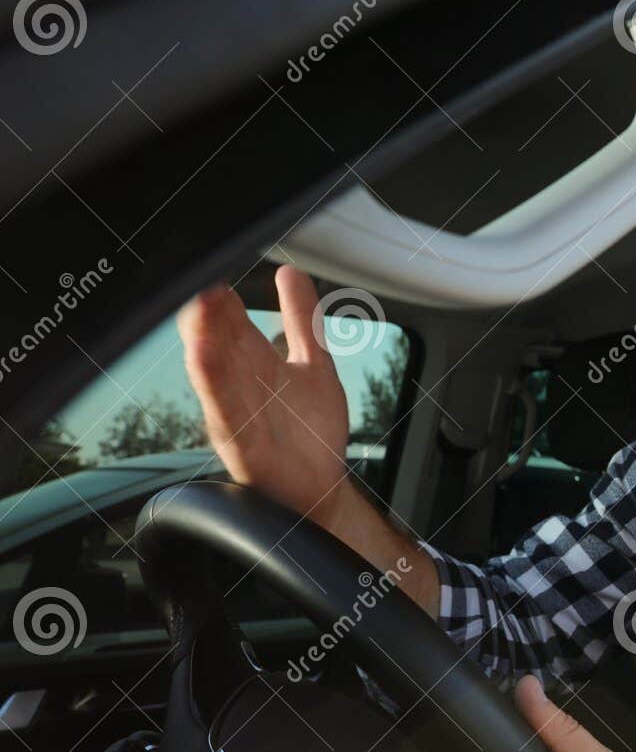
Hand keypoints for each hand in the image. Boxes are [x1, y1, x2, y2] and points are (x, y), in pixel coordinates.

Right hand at [178, 265, 351, 526]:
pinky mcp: (244, 448)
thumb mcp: (312, 365)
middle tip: (201, 279)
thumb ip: (301, 320)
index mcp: (252, 364)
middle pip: (217, 342)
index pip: (229, 320)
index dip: (222, 294)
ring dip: (205, 346)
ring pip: (215, 376)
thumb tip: (290, 272)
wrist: (321, 488)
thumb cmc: (308, 430)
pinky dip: (218, 393)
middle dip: (208, 314)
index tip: (212, 262)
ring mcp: (238, 416)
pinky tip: (208, 366)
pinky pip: (226, 417)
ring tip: (199, 314)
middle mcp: (239, 386)